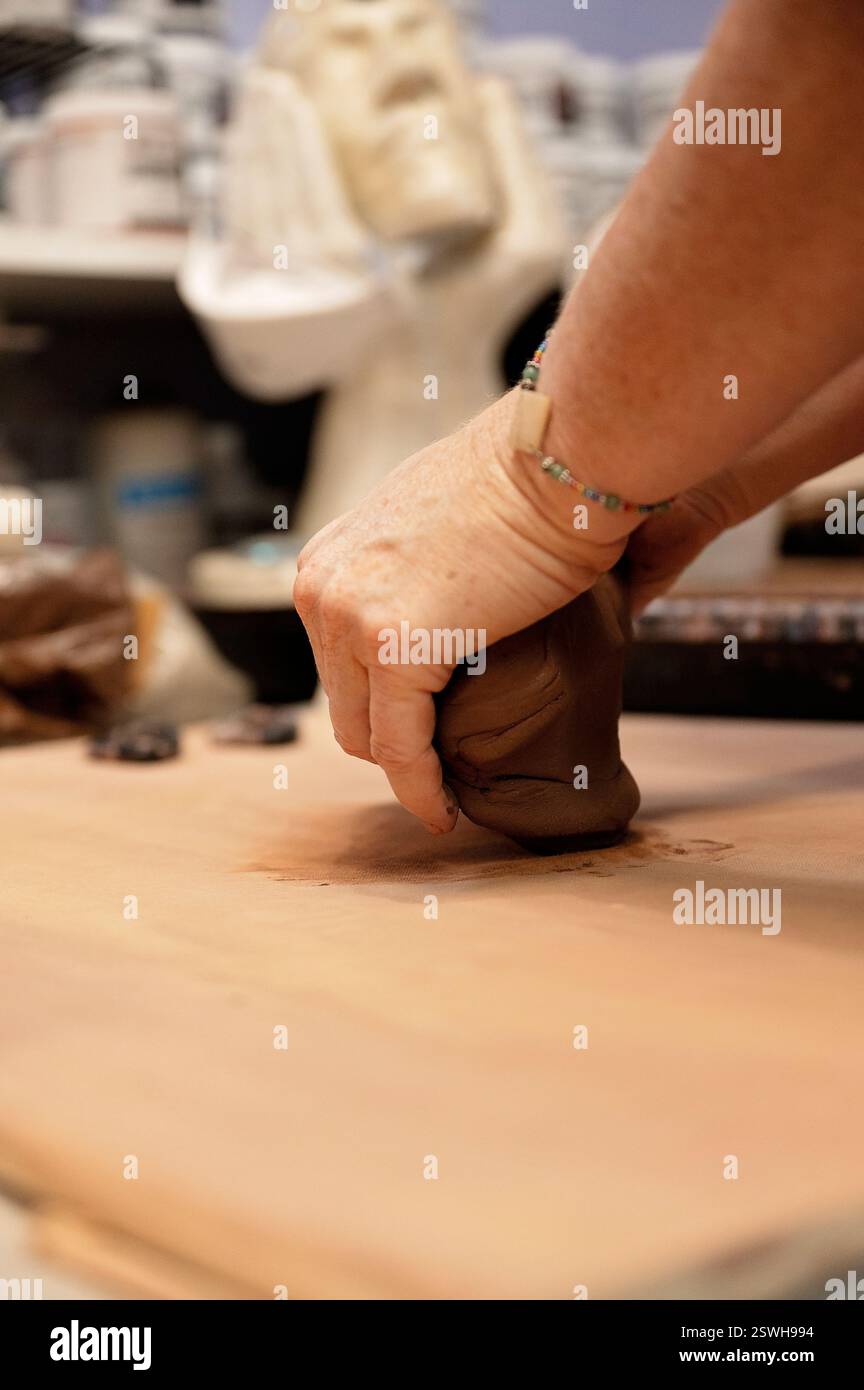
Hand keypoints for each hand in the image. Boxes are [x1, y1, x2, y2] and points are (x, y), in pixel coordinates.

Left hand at [294, 392, 637, 832]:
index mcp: (329, 559)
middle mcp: (322, 586)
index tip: (415, 738)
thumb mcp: (440, 522)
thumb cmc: (527, 481)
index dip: (377, 706)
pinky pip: (400, 748)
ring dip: (406, 765)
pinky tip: (446, 811)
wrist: (562, 456)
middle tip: (441, 768)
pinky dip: (421, 788)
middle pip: (345, 700)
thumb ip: (417, 569)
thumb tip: (453, 612)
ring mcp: (350, 617)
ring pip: (366, 732)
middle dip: (390, 739)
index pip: (338, 661)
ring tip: (448, 792)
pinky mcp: (395, 649)